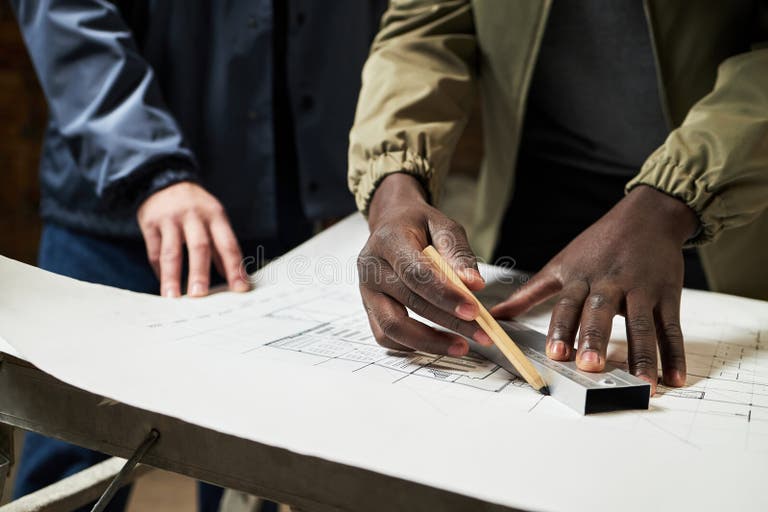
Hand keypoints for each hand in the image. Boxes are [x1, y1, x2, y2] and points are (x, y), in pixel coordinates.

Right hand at [137, 182, 249, 296]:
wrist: (164, 179)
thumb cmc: (196, 207)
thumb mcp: (214, 219)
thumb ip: (222, 247)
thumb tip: (233, 278)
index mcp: (216, 216)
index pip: (228, 245)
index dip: (235, 268)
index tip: (240, 289)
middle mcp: (194, 216)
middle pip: (199, 247)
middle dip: (200, 273)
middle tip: (200, 296)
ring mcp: (170, 219)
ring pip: (172, 252)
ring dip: (172, 276)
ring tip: (172, 297)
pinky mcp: (150, 223)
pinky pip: (155, 251)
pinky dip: (159, 270)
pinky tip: (164, 285)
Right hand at [359, 173, 492, 355]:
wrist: (391, 224)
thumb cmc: (418, 225)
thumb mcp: (443, 225)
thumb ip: (458, 253)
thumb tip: (474, 286)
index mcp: (388, 241)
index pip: (415, 273)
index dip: (445, 294)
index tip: (473, 310)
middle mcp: (371, 268)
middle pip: (409, 303)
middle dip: (448, 322)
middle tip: (481, 333)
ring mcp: (366, 292)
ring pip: (393, 327)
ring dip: (429, 342)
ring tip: (461, 346)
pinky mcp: (369, 309)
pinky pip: (386, 336)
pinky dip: (412, 345)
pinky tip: (437, 343)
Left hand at [491, 186, 698, 392]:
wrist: (648, 216)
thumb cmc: (598, 244)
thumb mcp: (561, 263)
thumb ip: (530, 293)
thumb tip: (495, 315)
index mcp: (581, 277)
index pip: (568, 305)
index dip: (561, 329)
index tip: (555, 354)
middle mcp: (611, 283)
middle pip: (601, 313)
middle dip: (595, 340)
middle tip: (591, 366)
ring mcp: (642, 289)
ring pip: (642, 324)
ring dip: (642, 355)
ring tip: (640, 383)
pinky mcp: (668, 295)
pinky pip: (671, 328)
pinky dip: (675, 354)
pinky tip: (673, 379)